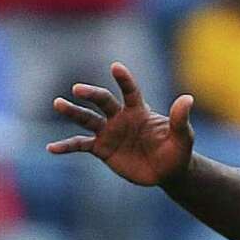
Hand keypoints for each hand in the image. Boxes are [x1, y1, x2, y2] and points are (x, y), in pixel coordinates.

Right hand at [48, 63, 194, 188]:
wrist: (167, 171)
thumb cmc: (176, 151)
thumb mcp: (183, 137)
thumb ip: (181, 119)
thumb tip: (187, 99)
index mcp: (139, 110)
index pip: (129, 91)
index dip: (124, 80)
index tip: (116, 67)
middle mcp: (120, 117)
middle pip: (102, 101)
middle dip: (91, 94)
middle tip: (77, 90)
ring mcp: (109, 132)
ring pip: (87, 119)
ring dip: (72, 112)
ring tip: (58, 103)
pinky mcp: (102, 149)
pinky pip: (81, 145)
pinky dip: (66, 146)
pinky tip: (52, 148)